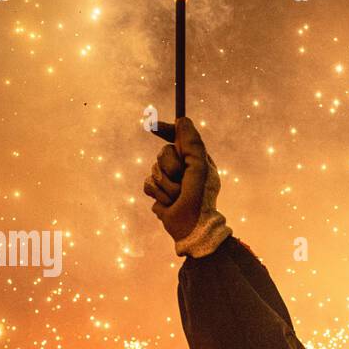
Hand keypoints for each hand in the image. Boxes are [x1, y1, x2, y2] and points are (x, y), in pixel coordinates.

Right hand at [144, 117, 208, 240]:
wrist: (191, 228)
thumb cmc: (200, 198)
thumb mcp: (199, 167)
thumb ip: (192, 144)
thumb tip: (182, 119)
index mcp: (196, 159)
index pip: (178, 138)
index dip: (166, 130)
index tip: (153, 125)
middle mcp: (183, 168)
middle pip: (163, 153)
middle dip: (170, 167)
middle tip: (181, 180)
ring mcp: (169, 180)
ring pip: (154, 169)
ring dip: (166, 185)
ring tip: (178, 197)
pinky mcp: (158, 193)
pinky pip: (148, 184)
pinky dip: (157, 194)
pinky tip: (168, 203)